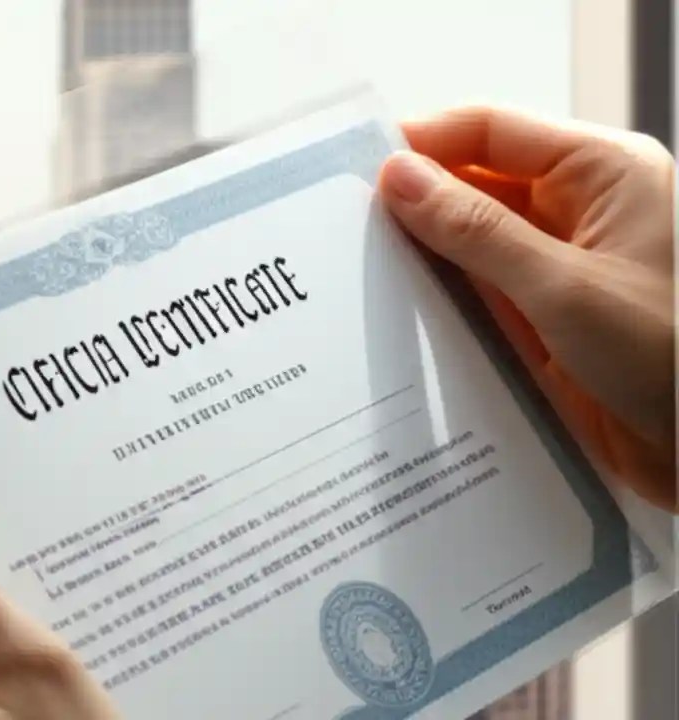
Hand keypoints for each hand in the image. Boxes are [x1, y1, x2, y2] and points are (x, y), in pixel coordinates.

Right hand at [378, 106, 674, 511]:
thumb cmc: (670, 357)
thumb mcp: (563, 289)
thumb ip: (475, 231)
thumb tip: (400, 178)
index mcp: (604, 173)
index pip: (493, 130)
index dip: (424, 142)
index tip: (355, 169)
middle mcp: (583, 209)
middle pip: (479, 182)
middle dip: (417, 203)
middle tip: (342, 228)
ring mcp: (565, 265)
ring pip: (475, 241)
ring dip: (426, 256)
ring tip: (357, 270)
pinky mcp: (551, 317)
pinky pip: (483, 292)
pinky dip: (445, 299)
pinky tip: (399, 312)